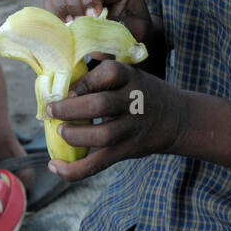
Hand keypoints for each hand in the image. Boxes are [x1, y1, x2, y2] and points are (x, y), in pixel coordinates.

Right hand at [45, 0, 151, 45]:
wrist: (126, 29)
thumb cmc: (132, 28)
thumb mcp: (133, 32)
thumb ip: (116, 36)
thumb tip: (91, 46)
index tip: (93, 17)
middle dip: (74, 0)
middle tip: (78, 22)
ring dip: (59, 3)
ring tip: (69, 23)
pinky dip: (52, 10)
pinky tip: (63, 24)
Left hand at [46, 59, 189, 181]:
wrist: (177, 119)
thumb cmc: (141, 93)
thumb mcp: (130, 73)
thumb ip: (102, 69)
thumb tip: (67, 61)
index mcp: (131, 78)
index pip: (108, 73)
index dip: (83, 81)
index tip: (68, 88)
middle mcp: (133, 102)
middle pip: (100, 105)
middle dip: (70, 108)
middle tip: (52, 110)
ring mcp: (131, 128)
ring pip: (102, 136)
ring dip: (75, 135)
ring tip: (61, 132)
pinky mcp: (126, 151)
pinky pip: (98, 163)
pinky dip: (74, 169)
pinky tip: (55, 166)